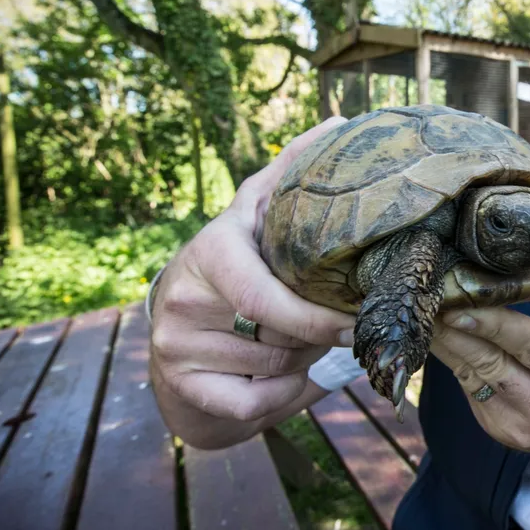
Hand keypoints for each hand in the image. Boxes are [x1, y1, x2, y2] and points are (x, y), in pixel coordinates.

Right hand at [150, 116, 355, 422]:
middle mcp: (183, 297)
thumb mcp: (256, 217)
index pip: (265, 295)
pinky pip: (254, 406)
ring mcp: (174, 346)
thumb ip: (292, 173)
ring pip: (274, 369)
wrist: (177, 340)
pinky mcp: (180, 388)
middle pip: (281, 335)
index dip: (316, 316)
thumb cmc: (234, 270)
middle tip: (322, 329)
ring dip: (302, 365)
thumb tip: (341, 123)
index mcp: (212, 251)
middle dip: (312, 338)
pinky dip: (284, 398)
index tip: (355, 322)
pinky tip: (288, 381)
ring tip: (300, 347)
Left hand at [430, 290, 529, 469]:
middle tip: (433, 300)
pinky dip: (453, 359)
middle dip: (457, 330)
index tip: (461, 304)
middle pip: (493, 362)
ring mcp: (517, 424)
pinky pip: (467, 388)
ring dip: (446, 343)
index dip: (494, 323)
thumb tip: (520, 265)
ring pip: (471, 377)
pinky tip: (440, 338)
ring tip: (427, 315)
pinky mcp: (494, 429)